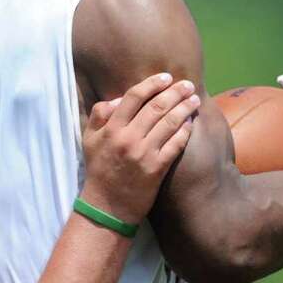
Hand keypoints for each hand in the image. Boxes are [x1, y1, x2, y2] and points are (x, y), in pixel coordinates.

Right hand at [81, 73, 198, 222]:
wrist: (106, 206)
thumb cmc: (98, 170)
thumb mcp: (89, 140)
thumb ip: (98, 116)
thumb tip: (117, 100)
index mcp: (111, 129)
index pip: (133, 97)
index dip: (151, 83)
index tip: (165, 77)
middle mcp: (128, 138)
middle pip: (156, 107)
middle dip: (175, 92)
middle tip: (187, 84)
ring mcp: (144, 153)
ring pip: (169, 123)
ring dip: (184, 108)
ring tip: (194, 99)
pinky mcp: (156, 168)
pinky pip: (175, 144)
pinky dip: (184, 131)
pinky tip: (191, 123)